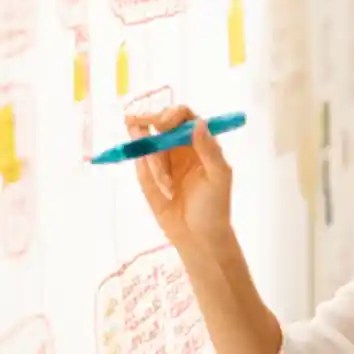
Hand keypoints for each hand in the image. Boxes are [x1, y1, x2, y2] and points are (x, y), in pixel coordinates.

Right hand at [126, 106, 233, 243]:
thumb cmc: (215, 206)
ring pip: (149, 144)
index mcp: (201, 145)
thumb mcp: (218, 176)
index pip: (184, 119)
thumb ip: (209, 150)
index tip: (161, 124)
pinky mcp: (150, 180)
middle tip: (134, 122)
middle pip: (161, 126)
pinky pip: (142, 166)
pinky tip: (149, 170)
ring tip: (141, 143)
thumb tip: (199, 122)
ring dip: (145, 145)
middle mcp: (181, 150)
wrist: (199, 237)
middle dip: (148, 121)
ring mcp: (164, 164)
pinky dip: (144, 166)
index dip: (171, 115)